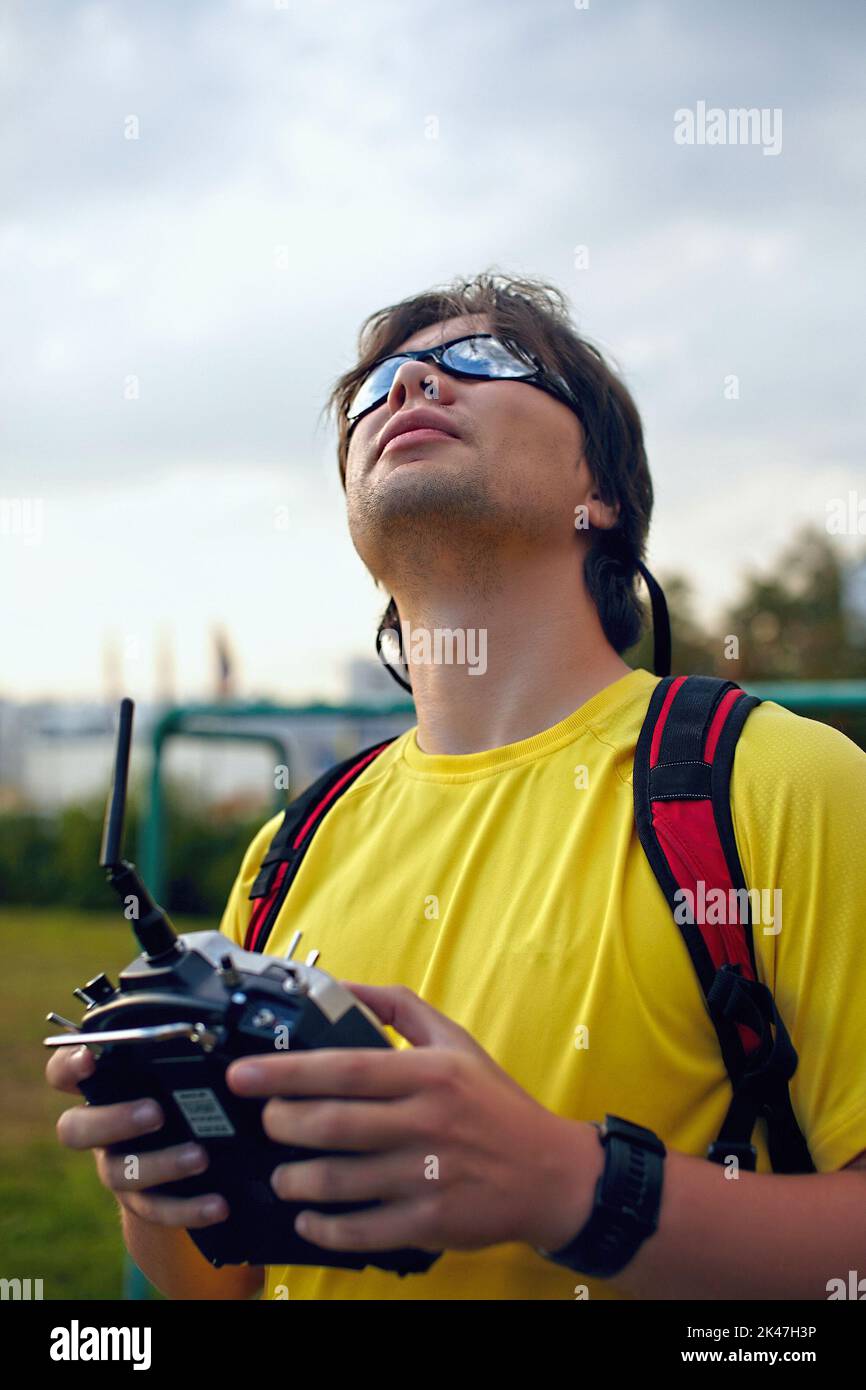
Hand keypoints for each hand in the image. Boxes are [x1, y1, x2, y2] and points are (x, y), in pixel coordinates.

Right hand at [46, 1044, 229, 1230]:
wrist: (191, 1159)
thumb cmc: (183, 1095)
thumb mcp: (179, 1072)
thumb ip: (181, 1056)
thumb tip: (218, 1028)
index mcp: (101, 1089)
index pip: (63, 1074)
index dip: (69, 1066)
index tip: (90, 1057)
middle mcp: (99, 1130)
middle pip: (74, 1130)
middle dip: (113, 1121)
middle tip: (156, 1112)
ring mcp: (115, 1167)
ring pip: (119, 1173)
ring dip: (160, 1164)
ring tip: (200, 1157)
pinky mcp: (140, 1202)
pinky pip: (156, 1210)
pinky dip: (188, 1209)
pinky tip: (217, 1205)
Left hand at [226, 983, 599, 1255]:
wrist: (550, 1173)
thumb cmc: (494, 1103)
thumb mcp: (455, 1041)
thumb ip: (397, 1008)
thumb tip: (339, 986)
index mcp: (429, 1074)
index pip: (342, 1068)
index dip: (284, 1073)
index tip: (242, 1075)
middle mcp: (426, 1122)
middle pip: (330, 1124)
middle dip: (279, 1126)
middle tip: (265, 1123)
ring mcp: (427, 1176)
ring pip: (337, 1180)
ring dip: (294, 1179)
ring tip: (283, 1174)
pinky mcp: (430, 1223)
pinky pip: (361, 1230)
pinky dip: (324, 1227)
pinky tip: (309, 1217)